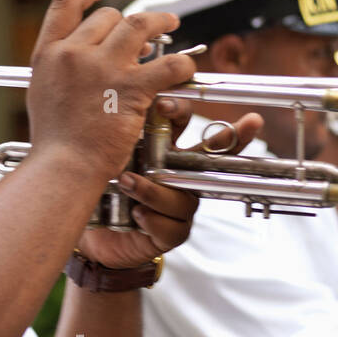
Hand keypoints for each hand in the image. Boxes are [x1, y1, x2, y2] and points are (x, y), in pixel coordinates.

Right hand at [29, 0, 195, 179]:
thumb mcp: (42, 93)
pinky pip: (168, 65)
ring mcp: (102, 69)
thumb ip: (58, 67)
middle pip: (107, 17)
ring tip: (171, 22)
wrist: (63, 167)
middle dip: (127, 23)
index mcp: (48, 54)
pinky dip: (182, 64)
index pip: (65, 4)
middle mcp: (73, 54)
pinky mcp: (130, 89)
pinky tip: (185, 68)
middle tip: (142, 37)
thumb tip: (79, 53)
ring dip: (159, 21)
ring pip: (139, 25)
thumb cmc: (54, 140)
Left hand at [77, 108, 263, 268]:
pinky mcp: (170, 233)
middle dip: (233, 137)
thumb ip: (113, 135)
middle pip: (212, 156)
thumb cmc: (98, 190)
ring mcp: (178, 206)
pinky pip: (172, 227)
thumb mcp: (105, 159)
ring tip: (127, 183)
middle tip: (250, 120)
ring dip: (154, 190)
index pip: (181, 124)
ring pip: (184, 196)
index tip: (164, 103)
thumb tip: (108, 103)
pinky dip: (152, 220)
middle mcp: (177, 176)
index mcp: (161, 151)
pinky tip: (136, 215)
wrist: (87, 231)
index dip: (180, 111)